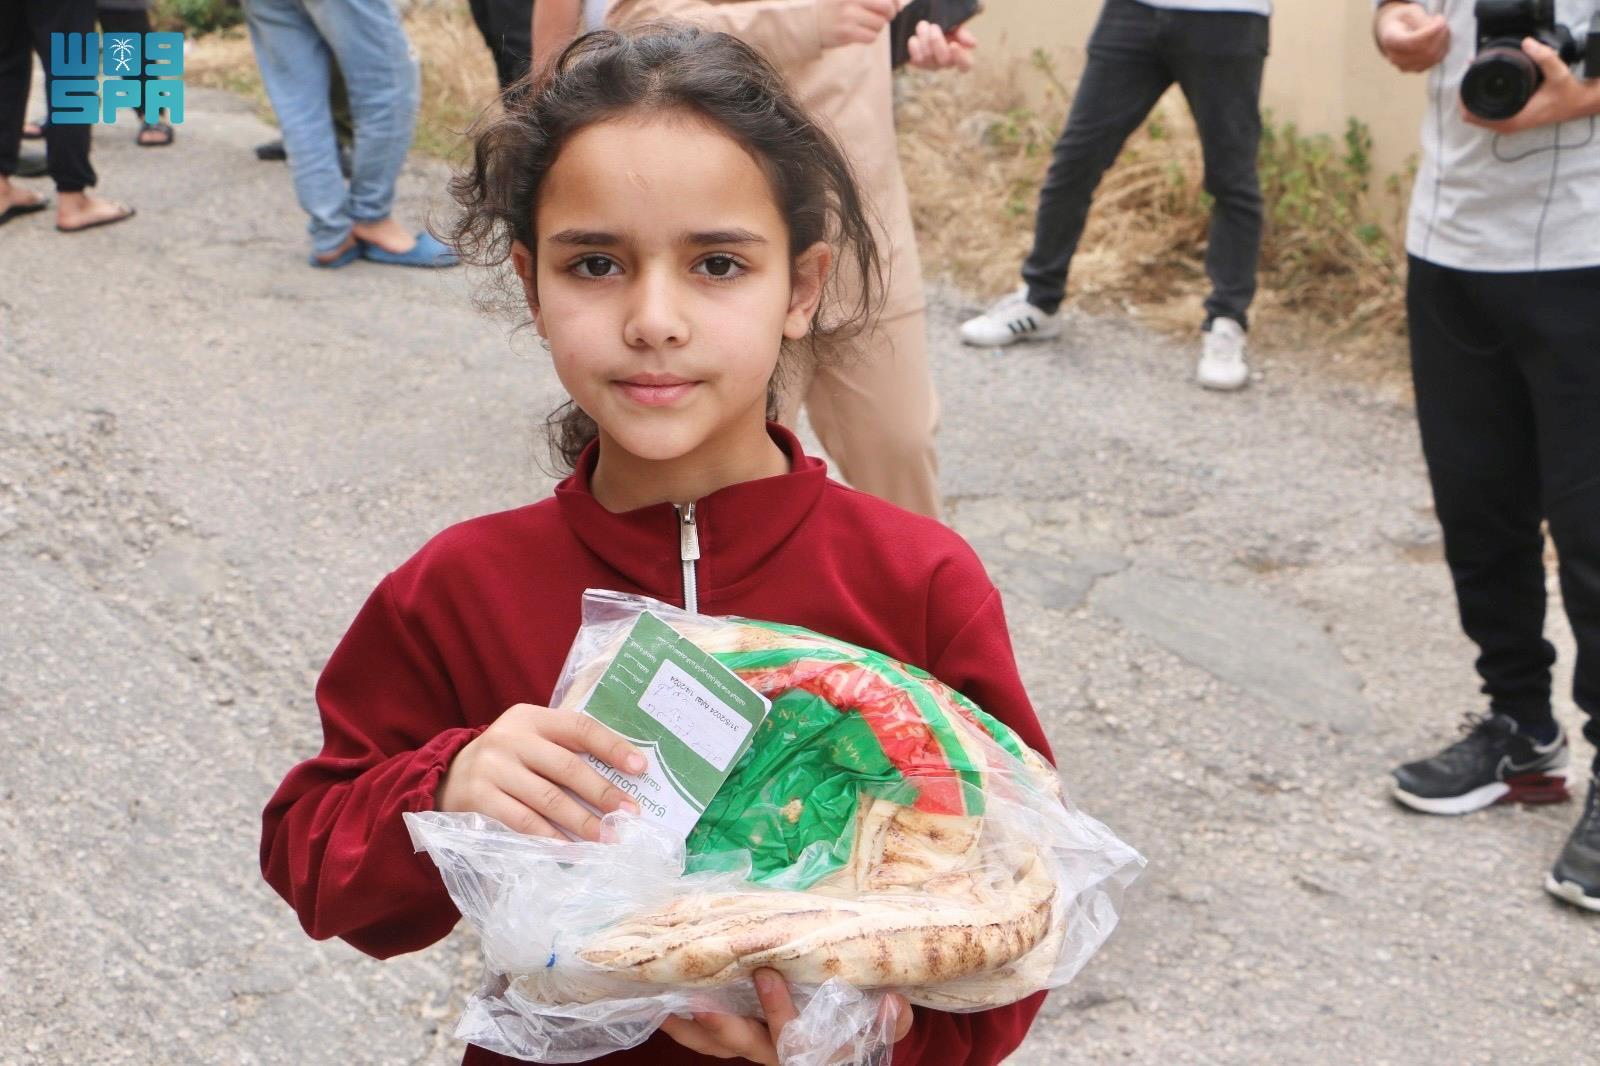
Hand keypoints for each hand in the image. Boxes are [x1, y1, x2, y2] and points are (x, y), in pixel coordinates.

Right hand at [436, 704, 644, 839]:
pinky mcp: (478, 798)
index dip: (612, 747)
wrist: (446, 776)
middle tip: (630, 815)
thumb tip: (624, 775)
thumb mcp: (531, 740)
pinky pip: (522, 822)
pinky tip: (570, 849)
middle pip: (567, 767)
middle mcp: (511, 738)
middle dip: (603, 794)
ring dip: (582, 822)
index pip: (580, 727)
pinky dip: (549, 837)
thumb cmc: (507, 760)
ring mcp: (492, 768)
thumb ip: (566, 749)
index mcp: (531, 718)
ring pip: (548, 799)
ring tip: (606, 838)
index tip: (640, 768)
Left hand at [660, 969, 913, 1063]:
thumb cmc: (868, 1020)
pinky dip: (686, 1026)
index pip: (794, 1036)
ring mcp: (757, 1047)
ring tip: (666, 1005)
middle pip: (748, 1046)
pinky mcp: (739, 1039)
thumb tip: (893, 1001)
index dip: (777, 1009)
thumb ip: (891, 1017)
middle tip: (700, 1003)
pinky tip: (665, 1004)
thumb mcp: (887, 1021)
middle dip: (724, 1027)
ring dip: (692, 1028)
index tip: (765, 974)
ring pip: (720, 1047)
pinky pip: (708, 1041)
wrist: (851, 1040)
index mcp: (814, 1047)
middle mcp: (780, 1052)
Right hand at [818, 0, 896, 48]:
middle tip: (884, 17)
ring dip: (877, 27)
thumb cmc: (835, 6)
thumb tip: (898, 5)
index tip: (895, 5)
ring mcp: (848, 15)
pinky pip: (871, 37)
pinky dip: (869, 37)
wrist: (810, 22)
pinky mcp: (846, 32)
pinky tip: (860, 33)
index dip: (895, 1)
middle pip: (887, 7)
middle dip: (890, 14)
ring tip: (866, 24)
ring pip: (880, 24)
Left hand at [906, 21, 976, 72]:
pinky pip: (917, 59)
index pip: (965, 65)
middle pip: (944, 60)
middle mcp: (947, 63)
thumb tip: (973, 44)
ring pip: (928, 57)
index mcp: (960, 55)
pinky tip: (914, 38)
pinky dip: (915, 47)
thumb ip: (963, 34)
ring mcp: (932, 66)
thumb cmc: (944, 26)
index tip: (953, 44)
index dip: (960, 58)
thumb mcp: (955, 27)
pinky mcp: (919, 64)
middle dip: (937, 41)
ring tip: (923, 25)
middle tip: (933, 26)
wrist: (925, 24)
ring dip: (924, 39)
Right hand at [1374, 1, 1448, 72]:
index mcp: (1390, 40)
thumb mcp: (1410, 12)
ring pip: (1433, 57)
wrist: (1395, 32)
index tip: (1439, 19)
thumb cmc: (1403, 20)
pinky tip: (1442, 37)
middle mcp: (1395, 57)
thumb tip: (1436, 30)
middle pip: (1425, 51)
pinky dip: (1443, 47)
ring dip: (1443, 40)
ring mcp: (1405, 66)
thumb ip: (1422, 20)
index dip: (1430, 32)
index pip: (1412, 42)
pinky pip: (1436, 60)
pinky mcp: (1417, 69)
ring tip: (1442, 28)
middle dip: (1440, 35)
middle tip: (1442, 21)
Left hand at [1462, 36, 1599, 132]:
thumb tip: (1527, 43)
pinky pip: (1486, 114)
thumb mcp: (1558, 73)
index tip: (1465, 79)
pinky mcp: (1510, 121)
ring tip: (1472, 77)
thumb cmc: (1566, 93)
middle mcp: (1506, 125)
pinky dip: (1480, 103)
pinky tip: (1481, 87)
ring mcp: (1507, 125)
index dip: (1463, 99)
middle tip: (1468, 73)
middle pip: (1470, 116)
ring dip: (1471, 99)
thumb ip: (1544, 57)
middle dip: (1465, 96)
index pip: (1472, 115)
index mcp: (1512, 119)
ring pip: (1477, 116)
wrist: (1576, 104)